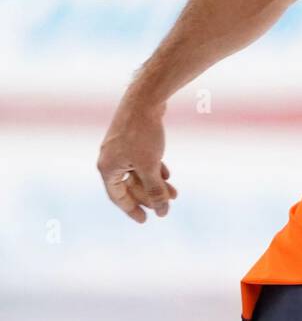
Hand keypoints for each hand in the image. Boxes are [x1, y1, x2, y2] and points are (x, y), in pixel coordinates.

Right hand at [97, 98, 177, 222]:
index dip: (131, 210)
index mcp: (107, 168)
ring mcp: (121, 147)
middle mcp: (110, 158)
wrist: (145, 100)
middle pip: (129, 186)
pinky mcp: (132, 138)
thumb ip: (155, 191)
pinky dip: (154, 169)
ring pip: (138, 173)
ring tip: (174, 194)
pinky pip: (142, 160)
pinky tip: (167, 175)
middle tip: (166, 208)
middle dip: (149, 197)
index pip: (117, 196)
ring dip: (155, 184)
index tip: (145, 220)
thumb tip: (162, 213)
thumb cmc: (142, 134)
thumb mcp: (150, 167)